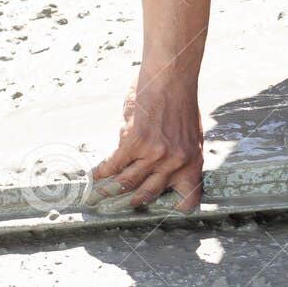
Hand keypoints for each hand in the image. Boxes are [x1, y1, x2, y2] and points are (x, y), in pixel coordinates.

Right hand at [91, 76, 205, 211]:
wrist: (172, 79)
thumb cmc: (181, 102)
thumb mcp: (190, 135)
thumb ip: (178, 155)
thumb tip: (159, 170)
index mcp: (192, 163)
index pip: (188, 199)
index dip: (175, 207)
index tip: (163, 206)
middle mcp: (174, 164)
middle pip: (149, 193)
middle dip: (133, 201)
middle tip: (124, 204)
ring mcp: (154, 155)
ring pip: (128, 181)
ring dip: (112, 188)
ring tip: (102, 193)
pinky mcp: (135, 142)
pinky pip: (114, 163)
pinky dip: (102, 170)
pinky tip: (95, 175)